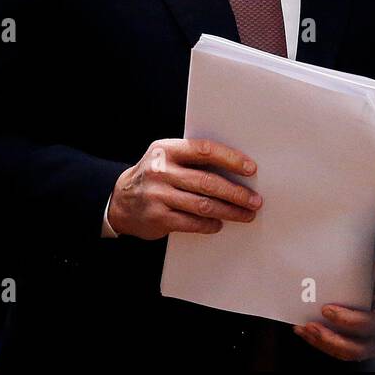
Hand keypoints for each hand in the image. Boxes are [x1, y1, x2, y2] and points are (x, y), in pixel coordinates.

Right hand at [108, 138, 260, 239]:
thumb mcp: (167, 157)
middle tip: (255, 200)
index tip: (250, 169)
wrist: (119, 200)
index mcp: (167, 150)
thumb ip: (193, 159)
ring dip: (229, 211)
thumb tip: (236, 168)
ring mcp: (158, 195)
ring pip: (203, 205)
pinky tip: (220, 224)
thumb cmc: (154, 175)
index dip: (230, 159)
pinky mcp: (158, 217)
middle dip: (236, 192)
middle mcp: (161, 171)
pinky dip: (210, 224)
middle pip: (208, 182)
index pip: (205, 150)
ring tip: (246, 214)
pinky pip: (192, 223)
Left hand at [294, 261, 374, 361]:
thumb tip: (349, 269)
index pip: (372, 324)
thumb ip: (370, 274)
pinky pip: (340, 349)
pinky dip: (322, 342)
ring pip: (346, 352)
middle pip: (358, 349)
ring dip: (321, 342)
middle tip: (311, 326)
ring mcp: (371, 342)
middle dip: (330, 339)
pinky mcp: (357, 342)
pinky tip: (307, 331)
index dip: (349, 320)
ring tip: (303, 329)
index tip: (327, 309)